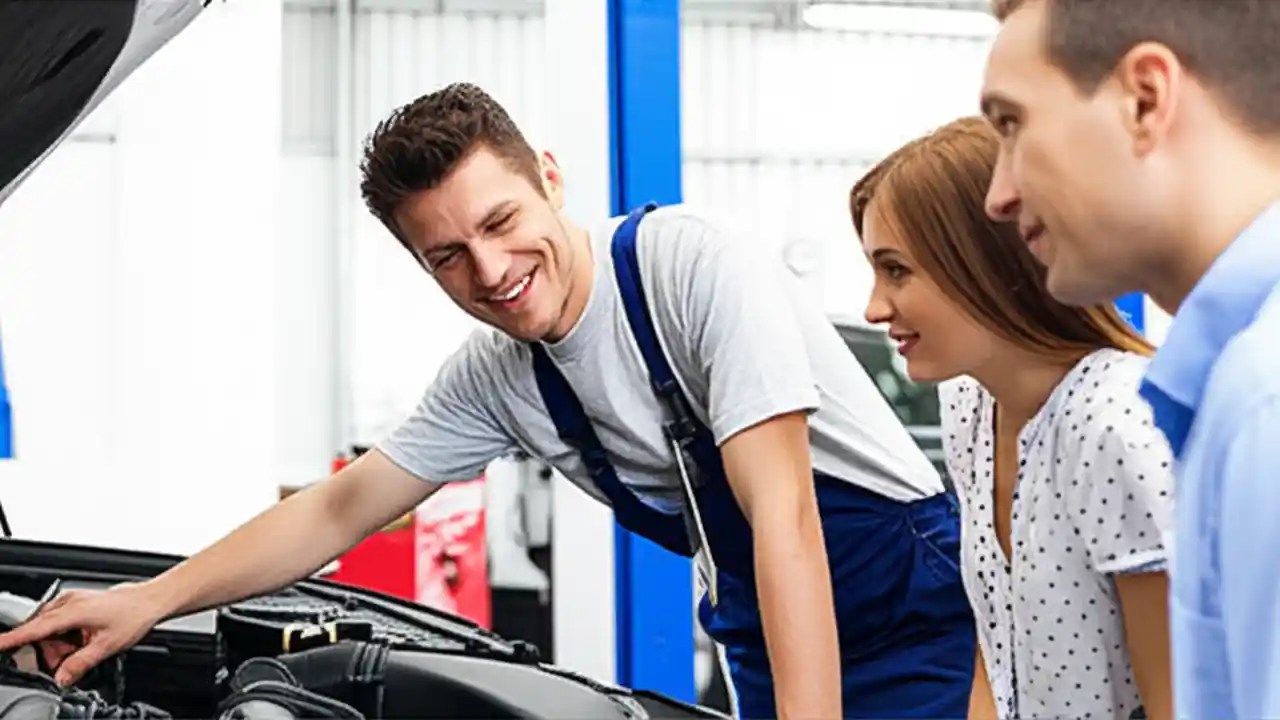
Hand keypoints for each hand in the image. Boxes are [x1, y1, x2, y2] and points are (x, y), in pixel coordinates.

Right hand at [0, 582, 166, 685]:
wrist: (149, 600)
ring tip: (83, 646)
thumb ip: (80, 663)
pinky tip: (83, 638)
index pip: (34, 628)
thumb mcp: (107, 645)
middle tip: (72, 658)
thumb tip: (62, 677)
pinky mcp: (75, 602)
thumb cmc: (134, 615)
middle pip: (40, 632)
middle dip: (50, 650)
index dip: (12, 639)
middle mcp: (68, 602)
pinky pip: (58, 622)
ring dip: (59, 643)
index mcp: (73, 611)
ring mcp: (71, 600)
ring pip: (48, 628)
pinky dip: (65, 635)